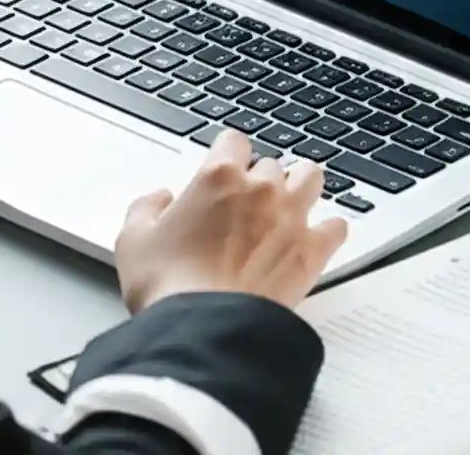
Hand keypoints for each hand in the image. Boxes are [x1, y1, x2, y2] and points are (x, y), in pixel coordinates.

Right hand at [115, 128, 348, 312]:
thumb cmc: (169, 286)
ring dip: (300, 187)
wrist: (205, 328)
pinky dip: (329, 229)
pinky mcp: (312, 251)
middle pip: (271, 164)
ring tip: (289, 204)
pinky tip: (319, 237)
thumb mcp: (132, 240)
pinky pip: (336, 226)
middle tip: (247, 203)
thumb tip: (159, 199)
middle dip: (260, 179)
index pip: (233, 141)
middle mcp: (260, 190)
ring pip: (311, 178)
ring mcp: (291, 218)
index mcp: (217, 178)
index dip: (226, 154)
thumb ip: (145, 208)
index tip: (222, 167)